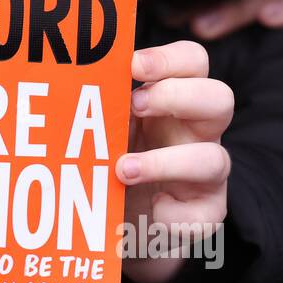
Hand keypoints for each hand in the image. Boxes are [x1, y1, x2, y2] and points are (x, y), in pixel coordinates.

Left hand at [117, 41, 232, 282]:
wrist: (113, 223)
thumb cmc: (110, 162)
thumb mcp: (104, 128)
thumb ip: (99, 105)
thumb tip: (62, 80)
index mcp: (175, 101)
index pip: (193, 63)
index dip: (169, 58)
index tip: (132, 65)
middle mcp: (199, 133)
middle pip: (220, 98)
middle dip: (178, 96)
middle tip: (136, 104)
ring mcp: (207, 176)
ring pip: (214, 160)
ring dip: (166, 162)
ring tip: (122, 170)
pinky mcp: (203, 215)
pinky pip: (200, 216)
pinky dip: (172, 215)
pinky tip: (148, 212)